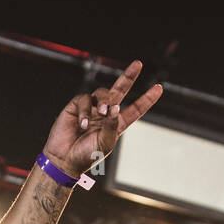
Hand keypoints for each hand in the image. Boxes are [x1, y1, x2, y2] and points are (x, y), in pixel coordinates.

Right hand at [41, 59, 162, 177]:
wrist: (64, 158)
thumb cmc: (86, 155)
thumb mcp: (105, 143)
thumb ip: (112, 125)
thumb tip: (115, 106)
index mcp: (116, 124)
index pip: (135, 109)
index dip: (147, 99)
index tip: (159, 88)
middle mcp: (105, 114)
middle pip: (120, 90)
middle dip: (129, 76)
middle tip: (138, 64)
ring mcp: (92, 108)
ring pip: (103, 93)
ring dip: (104, 100)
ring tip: (101, 113)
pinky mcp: (76, 106)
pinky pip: (84, 99)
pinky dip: (85, 110)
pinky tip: (83, 123)